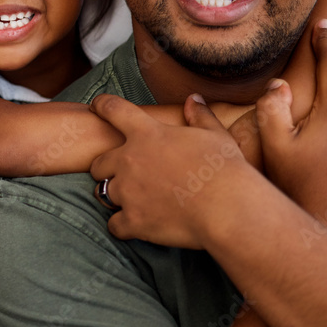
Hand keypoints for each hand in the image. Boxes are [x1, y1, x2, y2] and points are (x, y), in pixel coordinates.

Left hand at [89, 94, 255, 248]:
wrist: (229, 209)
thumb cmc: (225, 169)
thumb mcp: (216, 135)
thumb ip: (200, 116)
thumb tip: (194, 99)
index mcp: (146, 133)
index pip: (113, 109)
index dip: (102, 104)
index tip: (97, 105)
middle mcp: (129, 160)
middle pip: (98, 163)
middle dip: (107, 168)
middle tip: (126, 174)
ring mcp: (128, 192)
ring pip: (103, 193)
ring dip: (116, 197)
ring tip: (135, 201)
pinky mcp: (134, 221)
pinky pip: (114, 225)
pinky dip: (123, 226)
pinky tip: (136, 225)